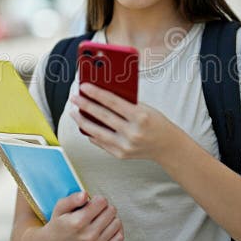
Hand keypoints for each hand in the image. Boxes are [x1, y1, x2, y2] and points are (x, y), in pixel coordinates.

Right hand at [44, 191, 123, 240]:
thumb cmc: (60, 222)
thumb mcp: (60, 206)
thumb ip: (72, 198)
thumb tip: (85, 195)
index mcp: (77, 222)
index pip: (102, 202)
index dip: (97, 199)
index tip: (91, 203)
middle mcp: (88, 236)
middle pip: (111, 211)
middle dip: (104, 207)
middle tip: (95, 211)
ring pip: (117, 222)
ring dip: (110, 218)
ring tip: (100, 218)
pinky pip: (119, 237)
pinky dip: (115, 229)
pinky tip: (106, 227)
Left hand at [69, 82, 183, 160]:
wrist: (167, 145)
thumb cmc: (155, 122)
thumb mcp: (145, 108)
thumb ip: (125, 102)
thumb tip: (101, 94)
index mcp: (141, 117)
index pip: (113, 102)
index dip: (96, 93)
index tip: (84, 86)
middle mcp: (133, 132)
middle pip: (102, 116)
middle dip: (85, 105)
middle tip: (74, 97)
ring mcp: (126, 146)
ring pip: (97, 132)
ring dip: (82, 121)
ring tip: (74, 112)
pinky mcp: (120, 155)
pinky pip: (101, 142)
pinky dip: (91, 133)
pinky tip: (85, 125)